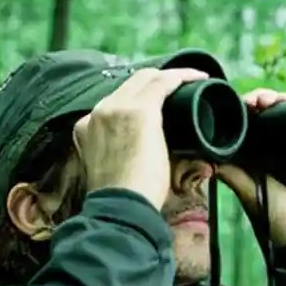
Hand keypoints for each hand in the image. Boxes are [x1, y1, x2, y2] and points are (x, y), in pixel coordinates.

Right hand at [73, 67, 210, 210]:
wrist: (119, 208)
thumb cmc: (121, 199)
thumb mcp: (111, 167)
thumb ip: (121, 150)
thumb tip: (149, 147)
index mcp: (86, 126)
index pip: (115, 101)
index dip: (139, 98)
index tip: (160, 104)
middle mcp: (98, 112)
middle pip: (131, 84)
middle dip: (156, 82)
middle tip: (180, 88)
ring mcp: (116, 108)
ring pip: (147, 78)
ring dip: (171, 77)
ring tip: (193, 82)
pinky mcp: (140, 110)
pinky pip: (164, 82)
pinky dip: (183, 76)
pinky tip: (199, 78)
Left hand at [216, 89, 285, 256]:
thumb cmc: (272, 214)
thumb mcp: (247, 191)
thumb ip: (230, 174)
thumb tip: (202, 156)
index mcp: (250, 154)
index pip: (241, 124)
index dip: (236, 110)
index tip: (229, 104)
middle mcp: (269, 145)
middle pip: (262, 113)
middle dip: (256, 100)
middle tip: (252, 100)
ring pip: (283, 113)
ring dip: (275, 101)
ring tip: (268, 100)